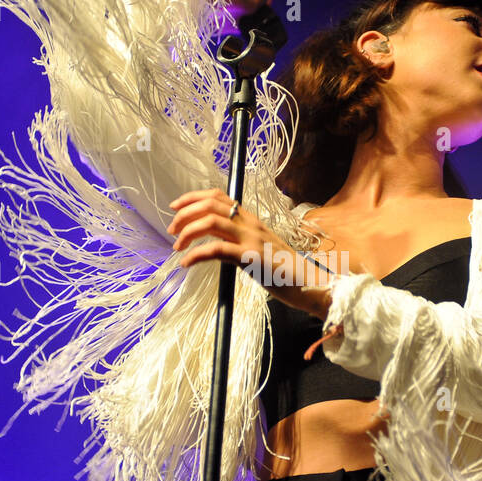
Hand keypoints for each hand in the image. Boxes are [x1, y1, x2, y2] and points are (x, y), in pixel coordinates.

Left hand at [167, 188, 330, 319]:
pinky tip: (186, 263)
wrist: (310, 284)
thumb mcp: (261, 248)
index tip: (176, 207)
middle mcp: (250, 224)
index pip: (219, 196)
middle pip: (211, 204)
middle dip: (185, 214)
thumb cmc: (285, 271)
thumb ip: (241, 241)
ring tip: (177, 246)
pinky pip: (216, 250)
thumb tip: (218, 243)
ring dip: (188, 231)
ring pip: (211, 222)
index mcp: (252, 220)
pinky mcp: (251, 258)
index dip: (193, 197)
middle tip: (171, 230)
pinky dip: (196, 255)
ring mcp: (251, 239)